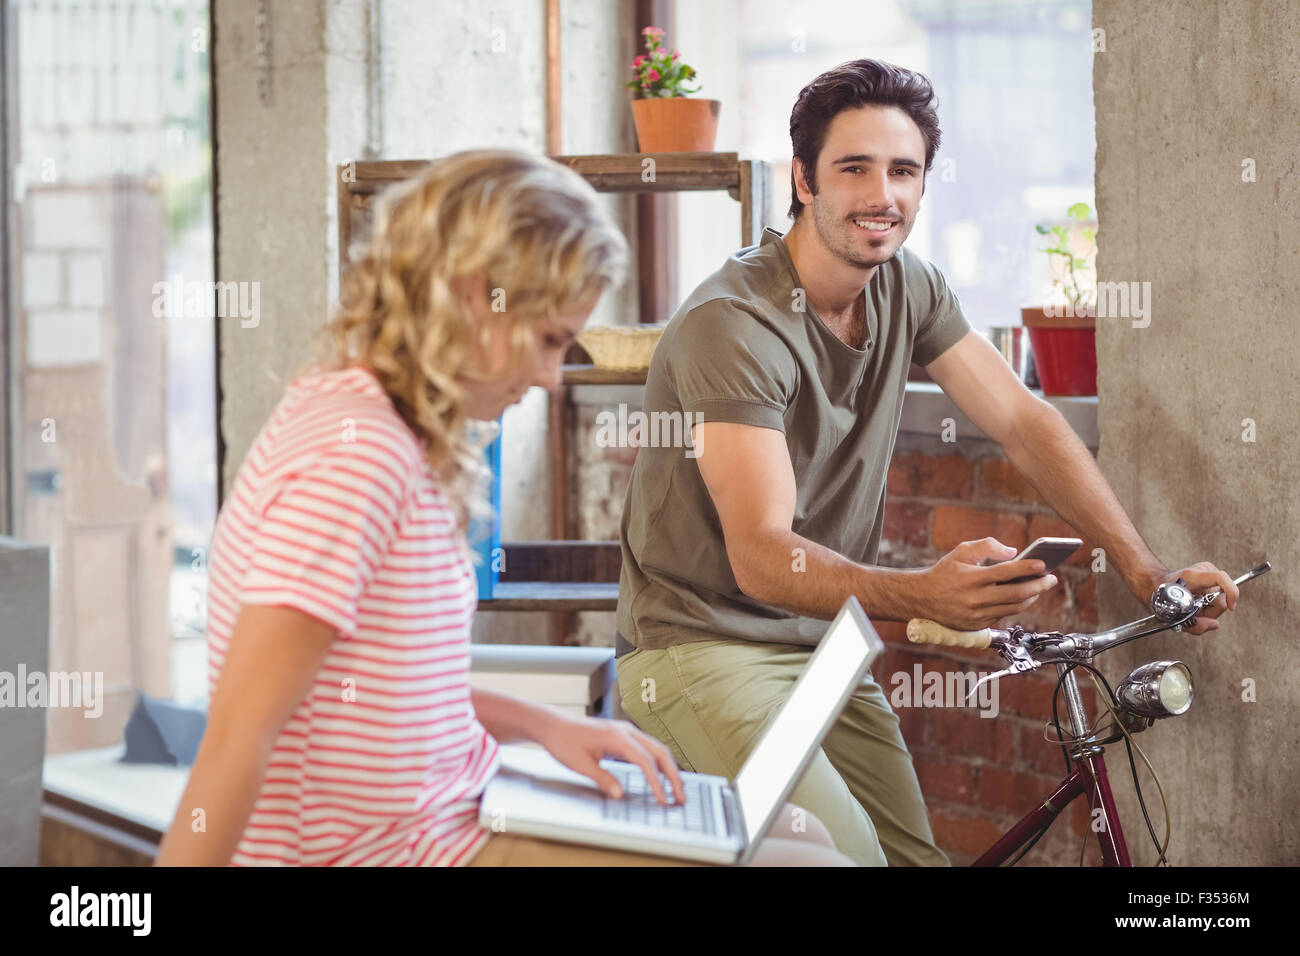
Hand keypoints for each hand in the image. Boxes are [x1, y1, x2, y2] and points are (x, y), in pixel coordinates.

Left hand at [535, 712, 684, 805]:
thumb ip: (602, 779)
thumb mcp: (580, 764)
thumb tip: (619, 794)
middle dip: (673, 775)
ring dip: (669, 768)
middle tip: (681, 796)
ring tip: (677, 788)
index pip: (645, 760)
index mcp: (617, 736)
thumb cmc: (564, 741)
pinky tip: (661, 774)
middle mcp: (626, 731)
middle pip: (659, 752)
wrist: (553, 725)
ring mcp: (626, 731)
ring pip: (656, 748)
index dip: (656, 781)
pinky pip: (648, 747)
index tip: (662, 798)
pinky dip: (659, 761)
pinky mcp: (623, 735)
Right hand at [919, 537, 1058, 630]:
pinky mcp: (978, 625)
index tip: (1043, 564)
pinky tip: (1025, 596)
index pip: (1004, 572)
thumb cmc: (945, 572)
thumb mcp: (961, 551)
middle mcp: (974, 598)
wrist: (922, 598)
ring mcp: (976, 614)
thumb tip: (1013, 552)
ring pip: (1013, 607)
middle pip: (1015, 594)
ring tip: (1041, 587)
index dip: (1026, 568)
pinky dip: (1017, 605)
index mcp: (970, 578)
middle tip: (1051, 579)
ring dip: (1031, 597)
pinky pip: (1004, 615)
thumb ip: (987, 546)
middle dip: (1038, 586)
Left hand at [1146, 561, 1239, 634]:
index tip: (1231, 607)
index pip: (1220, 578)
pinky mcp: (1210, 575)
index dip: (1232, 593)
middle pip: (1221, 598)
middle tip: (1195, 613)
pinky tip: (1197, 604)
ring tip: (1193, 608)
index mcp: (1192, 576)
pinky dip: (1209, 605)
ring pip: (1221, 599)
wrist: (1154, 583)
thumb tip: (1215, 625)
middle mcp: (1203, 570)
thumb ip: (1195, 624)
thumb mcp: (1173, 616)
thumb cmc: (1161, 598)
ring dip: (1209, 609)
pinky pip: (1218, 595)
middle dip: (1211, 611)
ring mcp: (1207, 571)